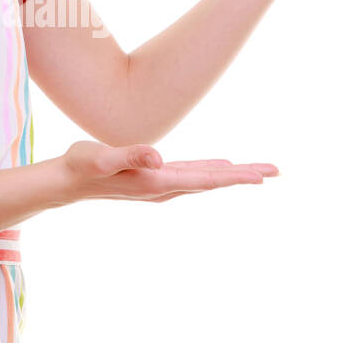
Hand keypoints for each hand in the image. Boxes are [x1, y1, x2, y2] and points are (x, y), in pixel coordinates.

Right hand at [59, 140, 277, 203]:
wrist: (65, 181)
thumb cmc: (82, 166)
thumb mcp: (103, 156)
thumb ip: (130, 156)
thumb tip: (159, 158)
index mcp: (157, 181)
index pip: (204, 180)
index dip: (234, 177)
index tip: (261, 176)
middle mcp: (164, 186)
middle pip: (212, 181)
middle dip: (244, 176)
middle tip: (277, 171)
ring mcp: (160, 184)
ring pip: (205, 178)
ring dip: (232, 175)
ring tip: (258, 171)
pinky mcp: (155, 177)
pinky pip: (193, 175)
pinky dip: (212, 171)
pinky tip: (221, 168)